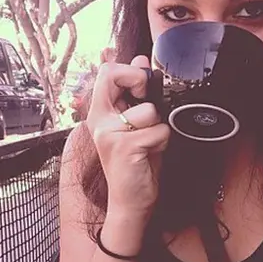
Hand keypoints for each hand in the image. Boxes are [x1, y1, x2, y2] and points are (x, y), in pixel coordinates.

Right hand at [86, 55, 169, 218]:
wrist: (130, 201)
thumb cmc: (136, 164)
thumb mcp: (136, 125)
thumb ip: (136, 93)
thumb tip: (140, 59)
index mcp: (100, 113)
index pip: (106, 71)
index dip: (130, 71)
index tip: (142, 88)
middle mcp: (99, 121)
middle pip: (114, 75)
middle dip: (139, 81)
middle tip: (146, 109)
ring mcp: (109, 133)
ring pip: (149, 110)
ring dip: (158, 127)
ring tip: (149, 143)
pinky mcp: (125, 147)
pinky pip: (159, 131)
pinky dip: (163, 143)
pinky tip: (150, 154)